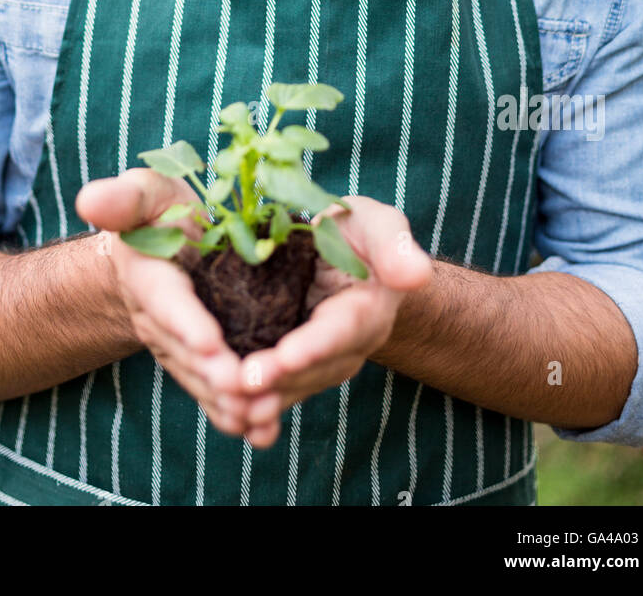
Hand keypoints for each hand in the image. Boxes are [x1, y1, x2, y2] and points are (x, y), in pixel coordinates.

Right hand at [75, 170, 275, 442]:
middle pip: (186, 352)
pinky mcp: (199, 362)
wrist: (155, 249)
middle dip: (214, 374)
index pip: (166, 303)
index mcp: (148, 277)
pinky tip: (265, 433)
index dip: (187, 324)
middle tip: (245, 389)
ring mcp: (178, 347)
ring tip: (260, 417)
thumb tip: (89, 200)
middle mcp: (160, 321)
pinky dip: (237, 415)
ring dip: (228, 402)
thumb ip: (123, 197)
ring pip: (201, 380)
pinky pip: (214, 393)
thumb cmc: (156, 213)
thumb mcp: (144, 195)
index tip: (212, 344)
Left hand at [236, 197, 433, 446]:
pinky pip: (277, 390)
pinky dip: (254, 407)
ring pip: (293, 386)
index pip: (342, 331)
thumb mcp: (378, 224)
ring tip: (227, 400)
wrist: (345, 255)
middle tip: (240, 384)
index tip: (286, 357)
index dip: (315, 346)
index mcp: (367, 311)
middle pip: (313, 368)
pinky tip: (227, 417)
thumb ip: (394, 244)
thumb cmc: (360, 232)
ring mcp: (319, 361)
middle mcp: (346, 346)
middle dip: (278, 379)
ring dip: (261, 398)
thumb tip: (415, 274)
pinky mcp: (294, 366)